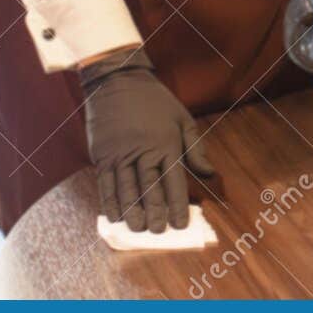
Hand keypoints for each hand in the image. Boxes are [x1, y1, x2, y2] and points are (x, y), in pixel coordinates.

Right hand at [79, 49, 214, 232]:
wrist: (118, 80)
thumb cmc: (155, 101)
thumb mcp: (182, 119)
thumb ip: (195, 149)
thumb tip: (210, 174)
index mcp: (165, 143)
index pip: (172, 181)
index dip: (177, 205)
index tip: (180, 224)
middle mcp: (142, 151)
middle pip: (148, 189)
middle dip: (154, 213)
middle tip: (158, 232)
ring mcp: (119, 154)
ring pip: (126, 190)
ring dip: (132, 212)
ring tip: (138, 229)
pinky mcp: (102, 154)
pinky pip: (105, 184)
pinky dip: (110, 202)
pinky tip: (115, 216)